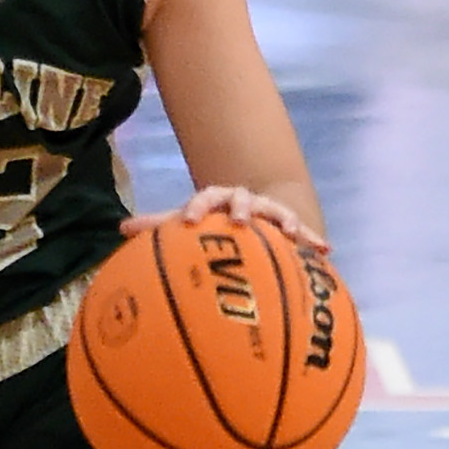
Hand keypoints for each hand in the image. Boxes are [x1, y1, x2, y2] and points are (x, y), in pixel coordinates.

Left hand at [124, 185, 328, 252]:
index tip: (188, 221)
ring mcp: (267, 212)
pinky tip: (326, 251)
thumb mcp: (180, 226)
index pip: (204, 197)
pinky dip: (313, 240)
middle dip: (242, 207)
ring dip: (285, 220)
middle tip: (240, 220)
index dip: (196, 206)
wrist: (240, 218)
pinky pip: (304, 234)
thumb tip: (122, 227)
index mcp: (214, 200)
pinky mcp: (287, 228)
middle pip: (243, 199)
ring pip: (278, 212)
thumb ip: (155, 227)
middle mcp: (241, 201)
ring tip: (292, 233)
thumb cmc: (204, 225)